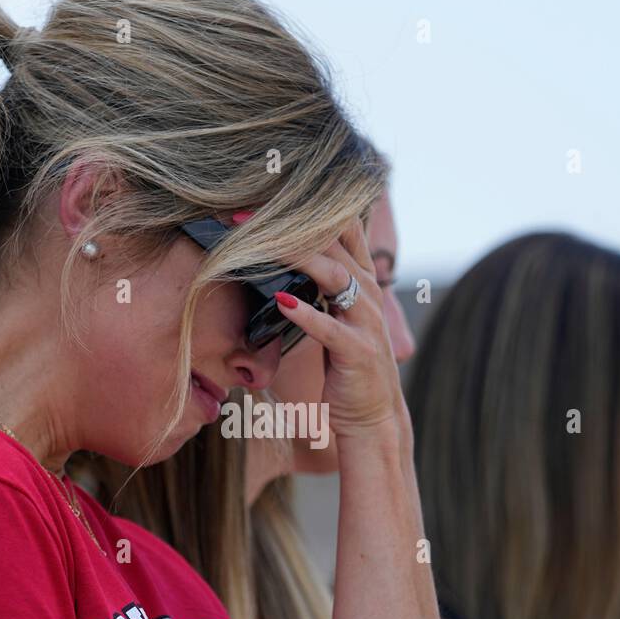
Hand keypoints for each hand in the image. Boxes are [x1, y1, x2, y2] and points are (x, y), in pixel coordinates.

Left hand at [277, 218, 406, 442]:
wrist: (373, 418)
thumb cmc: (348, 367)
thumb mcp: (337, 319)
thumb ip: (321, 290)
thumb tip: (284, 264)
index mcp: (362, 283)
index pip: (340, 231)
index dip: (305, 211)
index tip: (261, 200)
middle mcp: (368, 295)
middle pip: (332, 245)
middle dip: (290, 226)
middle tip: (245, 214)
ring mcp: (366, 322)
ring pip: (333, 276)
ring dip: (296, 257)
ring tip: (260, 244)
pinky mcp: (358, 352)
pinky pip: (330, 328)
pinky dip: (305, 314)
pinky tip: (281, 300)